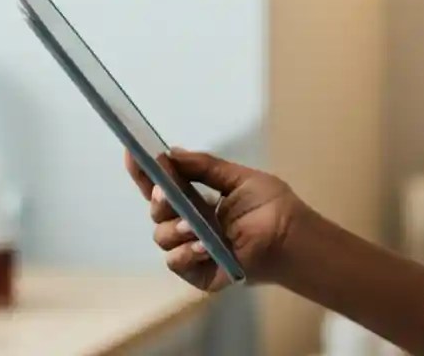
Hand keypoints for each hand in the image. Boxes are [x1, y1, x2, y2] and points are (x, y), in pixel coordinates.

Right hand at [124, 148, 307, 291]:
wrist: (291, 236)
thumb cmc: (271, 206)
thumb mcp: (239, 178)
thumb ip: (205, 166)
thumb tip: (171, 152)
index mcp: (197, 200)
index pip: (164, 186)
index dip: (146, 172)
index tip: (132, 154)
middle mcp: (190, 223)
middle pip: (157, 211)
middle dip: (158, 199)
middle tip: (165, 192)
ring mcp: (192, 248)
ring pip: (161, 236)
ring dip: (173, 227)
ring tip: (192, 225)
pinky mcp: (198, 272)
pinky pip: (175, 262)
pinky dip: (183, 252)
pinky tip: (201, 246)